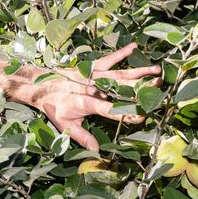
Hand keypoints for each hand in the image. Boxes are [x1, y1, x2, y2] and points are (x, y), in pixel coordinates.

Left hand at [37, 43, 160, 149]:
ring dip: (139, 72)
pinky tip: (135, 47)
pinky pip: (108, 59)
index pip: (110, 109)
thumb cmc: (53, 107)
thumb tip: (96, 152)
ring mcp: (93, 75)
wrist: (39, 85)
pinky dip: (121, 52)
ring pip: (119, 73)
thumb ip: (82, 137)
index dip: (125, 113)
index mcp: (86, 102)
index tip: (142, 116)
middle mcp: (92, 87)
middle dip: (140, 88)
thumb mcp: (65, 125)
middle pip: (120, 88)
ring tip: (157, 72)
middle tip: (158, 88)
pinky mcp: (92, 67)